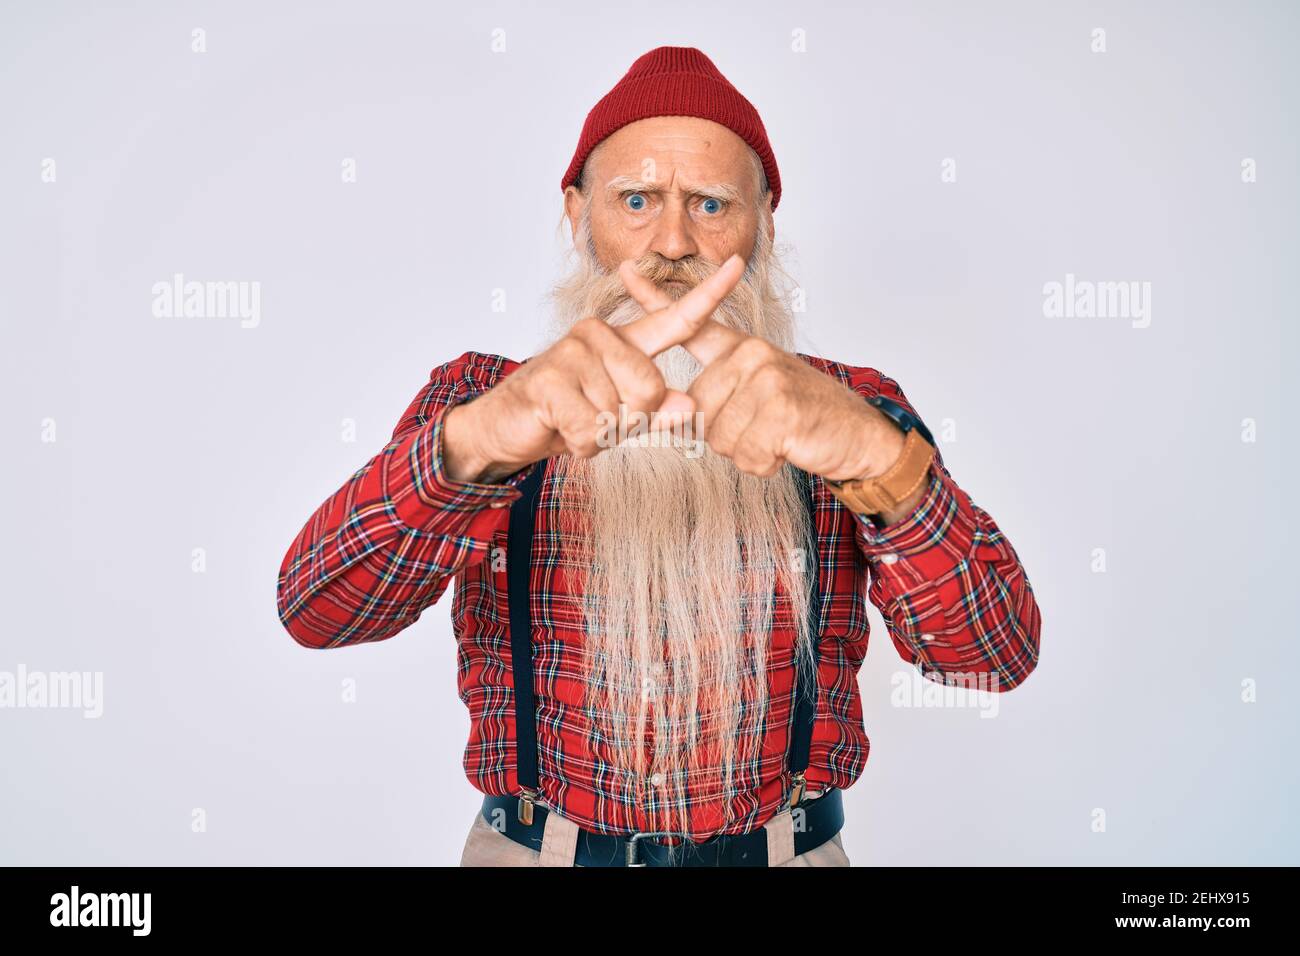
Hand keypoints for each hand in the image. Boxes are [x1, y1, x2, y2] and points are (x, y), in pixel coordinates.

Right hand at [442, 255, 748, 482]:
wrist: (508, 426)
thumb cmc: (569, 414)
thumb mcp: (622, 417)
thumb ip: (658, 412)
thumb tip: (689, 407)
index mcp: (625, 340)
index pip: (676, 318)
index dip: (710, 294)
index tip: (740, 263)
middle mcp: (600, 334)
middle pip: (651, 389)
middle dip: (629, 420)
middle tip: (596, 416)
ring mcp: (573, 351)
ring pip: (621, 411)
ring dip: (601, 433)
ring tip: (575, 419)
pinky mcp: (550, 376)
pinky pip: (591, 426)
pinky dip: (581, 442)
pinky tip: (562, 428)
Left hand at [619, 267, 907, 486]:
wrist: (859, 436)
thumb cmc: (807, 419)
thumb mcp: (762, 397)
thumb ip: (722, 398)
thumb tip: (687, 418)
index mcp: (742, 350)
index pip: (693, 323)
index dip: (655, 300)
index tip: (624, 271)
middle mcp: (751, 356)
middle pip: (698, 412)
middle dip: (726, 437)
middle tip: (764, 429)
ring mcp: (767, 378)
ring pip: (719, 437)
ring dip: (747, 451)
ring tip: (778, 436)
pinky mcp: (781, 407)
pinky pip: (745, 453)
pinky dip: (763, 463)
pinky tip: (786, 447)